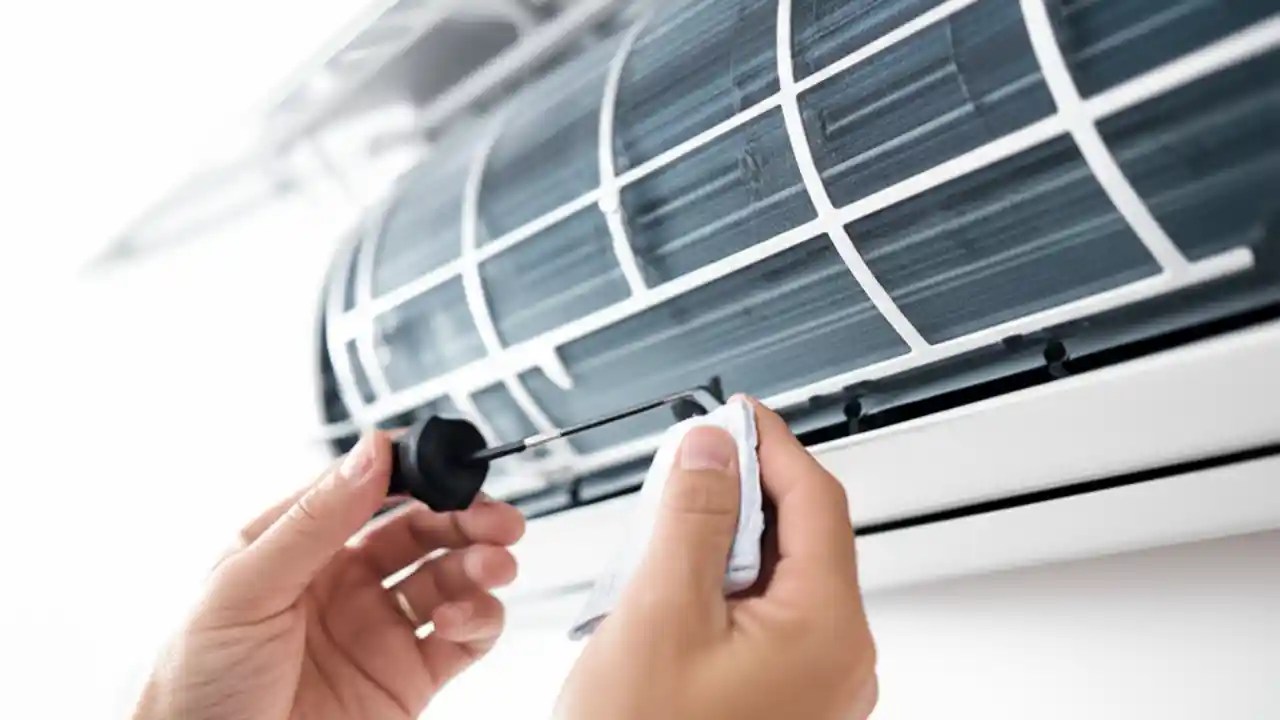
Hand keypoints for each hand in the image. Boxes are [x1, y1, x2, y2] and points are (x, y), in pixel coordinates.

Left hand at [134, 432, 524, 719]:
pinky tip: (460, 618)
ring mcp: (376, 630)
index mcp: (298, 546)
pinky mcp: (405, 679)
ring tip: (492, 566)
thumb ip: (315, 519)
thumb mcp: (245, 587)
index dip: (415, 473)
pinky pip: (463, 638)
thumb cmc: (196, 687)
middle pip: (421, 530)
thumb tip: (371, 451)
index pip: (368, 489)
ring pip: (449, 578)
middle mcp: (342, 582)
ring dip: (480, 564)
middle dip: (466, 517)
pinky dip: (479, 619)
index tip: (451, 466)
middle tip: (497, 519)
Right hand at [556, 398, 876, 719]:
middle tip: (688, 468)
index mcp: (827, 632)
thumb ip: (692, 516)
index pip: (817, 500)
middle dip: (742, 497)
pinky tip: (673, 593)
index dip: (773, 445)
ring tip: (665, 543)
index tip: (737, 414)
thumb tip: (712, 448)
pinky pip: (766, 622)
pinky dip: (723, 593)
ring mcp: (814, 687)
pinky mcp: (785, 702)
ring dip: (725, 547)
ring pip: (781, 580)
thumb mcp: (661, 613)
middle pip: (803, 539)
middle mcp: (838, 661)